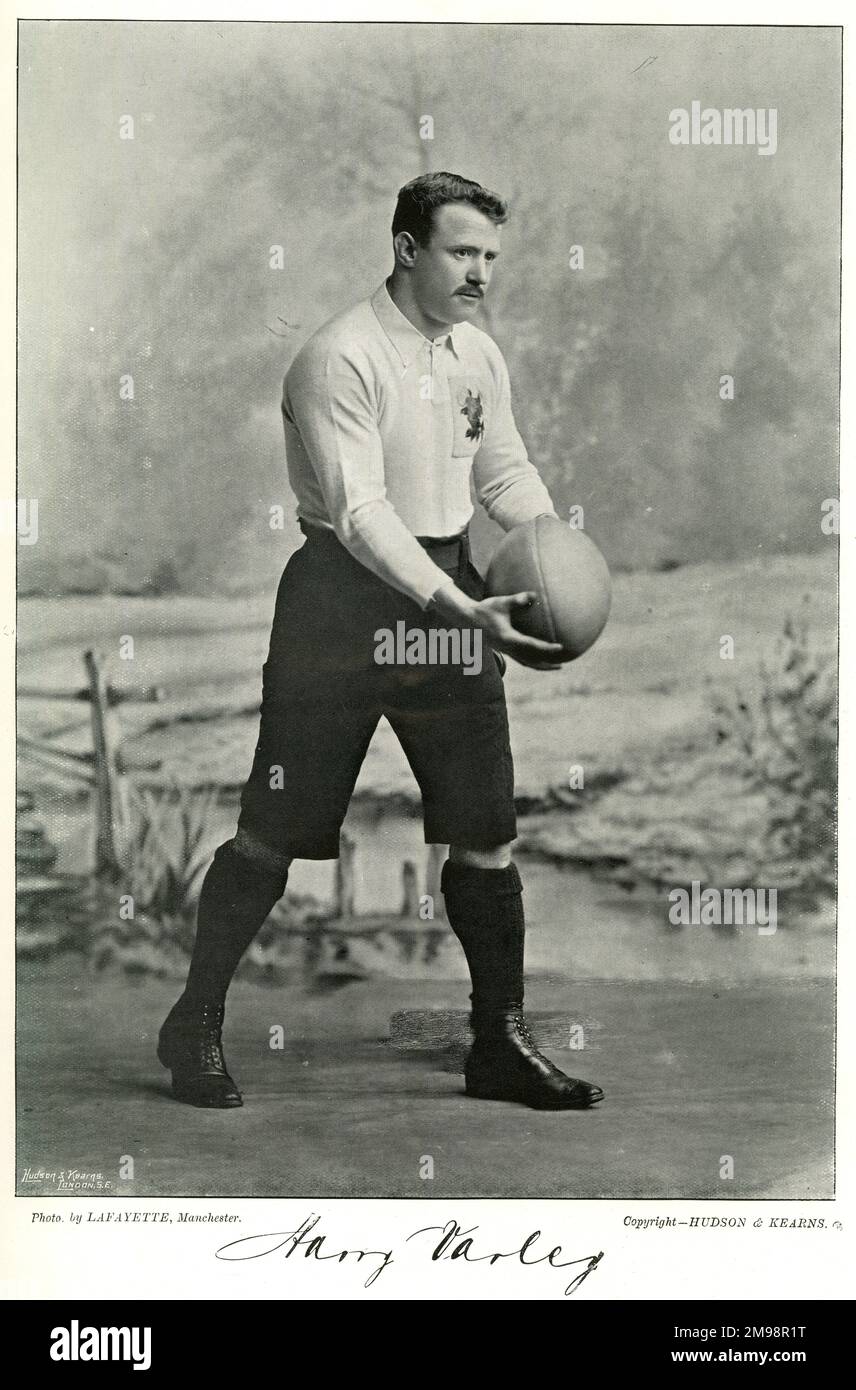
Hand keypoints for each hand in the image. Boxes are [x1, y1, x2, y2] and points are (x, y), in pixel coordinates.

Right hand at [429, 585, 563, 670]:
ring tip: (554, 665)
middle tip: (561, 665)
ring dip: (540, 665)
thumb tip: (535, 595)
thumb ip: (518, 599)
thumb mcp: (502, 603)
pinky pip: (521, 658)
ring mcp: (505, 651)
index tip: (560, 647)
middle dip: (546, 665)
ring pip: (526, 662)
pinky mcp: (503, 649)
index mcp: (509, 639)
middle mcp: (508, 648)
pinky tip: (539, 656)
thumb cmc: (485, 609)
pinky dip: (532, 660)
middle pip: (531, 662)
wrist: (467, 619)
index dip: (547, 648)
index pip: (532, 646)